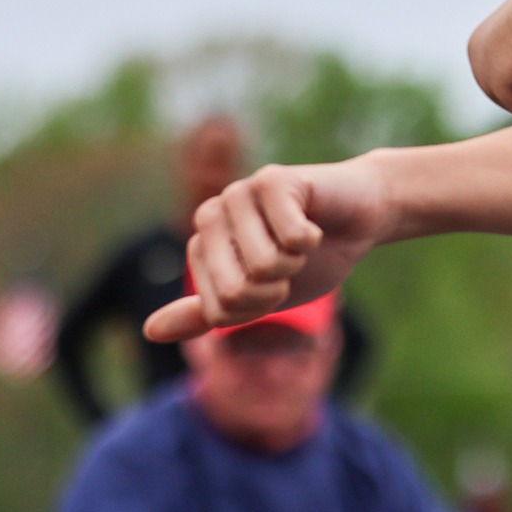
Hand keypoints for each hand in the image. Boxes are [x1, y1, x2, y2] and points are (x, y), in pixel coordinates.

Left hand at [142, 159, 391, 342]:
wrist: (362, 215)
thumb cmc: (313, 256)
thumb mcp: (259, 296)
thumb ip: (208, 313)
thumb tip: (149, 331)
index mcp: (202, 246)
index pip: (220, 311)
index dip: (261, 307)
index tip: (278, 280)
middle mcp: (211, 215)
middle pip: (234, 292)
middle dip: (276, 288)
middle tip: (293, 260)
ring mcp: (239, 193)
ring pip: (264, 266)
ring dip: (297, 261)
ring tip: (303, 237)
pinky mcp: (273, 179)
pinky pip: (291, 238)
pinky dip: (315, 238)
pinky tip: (316, 220)